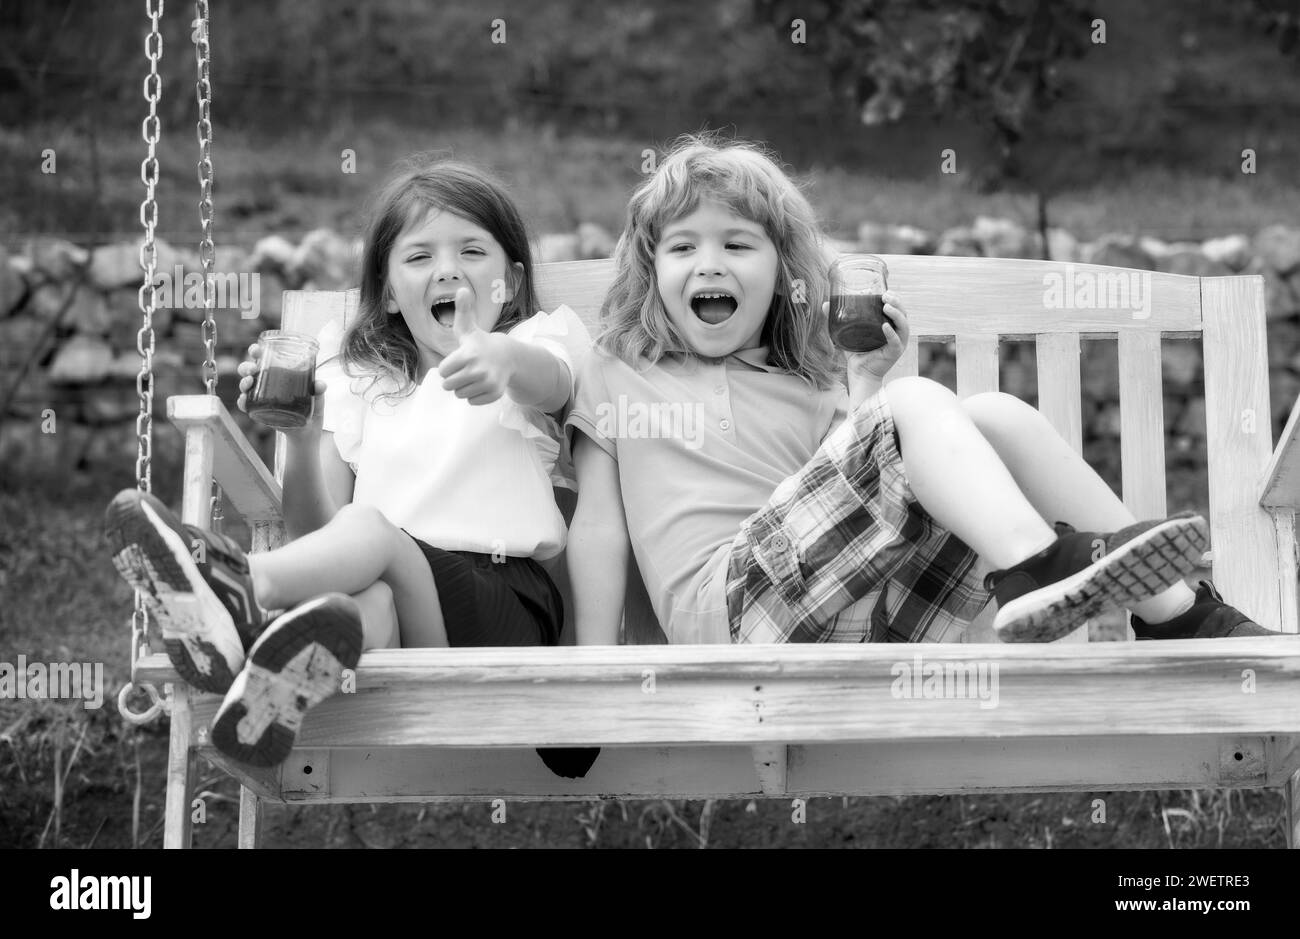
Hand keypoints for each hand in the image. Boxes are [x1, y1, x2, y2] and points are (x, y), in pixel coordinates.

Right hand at [236, 342, 325, 436]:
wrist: (308, 431)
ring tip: (249, 382)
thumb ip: (318, 389)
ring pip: (245, 386)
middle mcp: (267, 383)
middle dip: (246, 367)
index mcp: (279, 373)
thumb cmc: (312, 406)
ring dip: (243, 382)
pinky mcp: (260, 412)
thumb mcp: (317, 396)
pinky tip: (244, 400)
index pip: (263, 358)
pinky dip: (243, 402)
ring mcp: (262, 398)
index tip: (256, 350)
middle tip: (252, 369)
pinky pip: (247, 406)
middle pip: (249, 370)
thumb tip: (320, 385)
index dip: (256, 352)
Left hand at [437, 287, 515, 405]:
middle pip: (449, 385)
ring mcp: (487, 383)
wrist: (508, 357)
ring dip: (464, 387)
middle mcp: (478, 370)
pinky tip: (481, 384)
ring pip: (460, 394)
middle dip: (454, 378)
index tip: (458, 360)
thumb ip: (462, 311)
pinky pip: (472, 402)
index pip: (443, 371)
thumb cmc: (481, 343)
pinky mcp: (493, 394)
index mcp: (468, 355)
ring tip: (473, 376)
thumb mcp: (469, 328)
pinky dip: (474, 395)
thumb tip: (461, 289)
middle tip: (465, 369)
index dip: (448, 366)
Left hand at [839, 290, 909, 380]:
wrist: (859, 373)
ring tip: (886, 306)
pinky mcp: (894, 353)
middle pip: (903, 314)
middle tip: (885, 296)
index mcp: (890, 326)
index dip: (894, 298)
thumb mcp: (847, 332)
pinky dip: (891, 333)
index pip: (897, 308)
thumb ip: (837, 319)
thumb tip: (825, 304)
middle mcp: (897, 333)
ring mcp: (897, 343)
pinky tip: (885, 326)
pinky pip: (895, 341)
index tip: (884, 291)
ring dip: (897, 314)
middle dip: (897, 302)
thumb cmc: (856, 353)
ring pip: (903, 325)